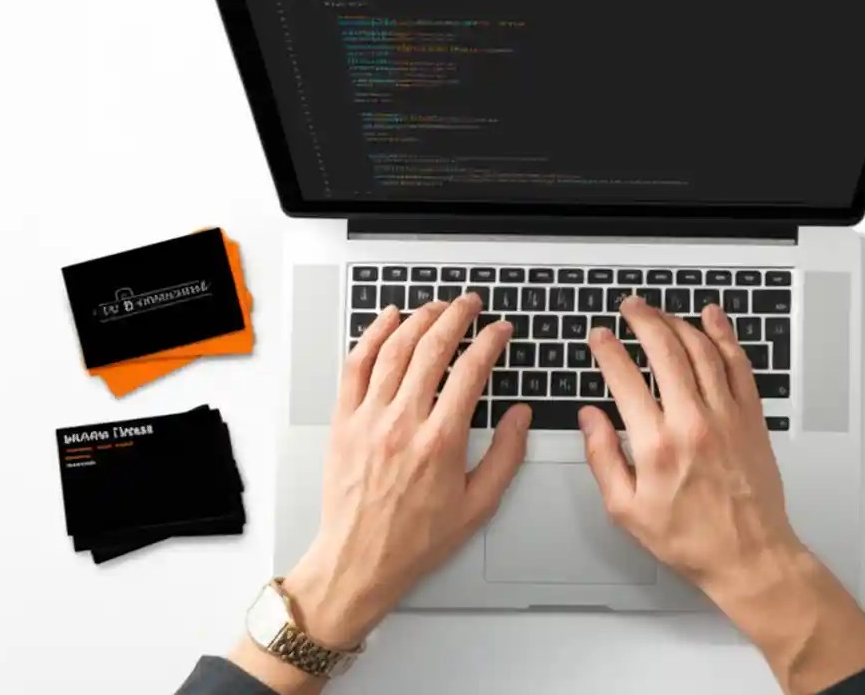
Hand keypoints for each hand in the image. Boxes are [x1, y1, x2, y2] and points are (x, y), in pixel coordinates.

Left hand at [284, 295, 530, 648]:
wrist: (359, 561)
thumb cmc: (415, 540)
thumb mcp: (478, 505)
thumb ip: (506, 456)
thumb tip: (520, 416)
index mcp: (440, 441)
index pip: (471, 371)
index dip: (490, 342)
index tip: (499, 331)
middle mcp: (403, 423)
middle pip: (432, 348)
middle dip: (457, 317)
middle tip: (471, 305)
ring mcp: (369, 418)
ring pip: (394, 349)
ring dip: (419, 319)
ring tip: (437, 307)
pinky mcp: (344, 421)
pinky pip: (356, 366)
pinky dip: (372, 336)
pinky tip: (387, 321)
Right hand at [580, 298, 797, 593]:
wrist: (749, 554)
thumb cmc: (691, 539)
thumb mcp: (626, 509)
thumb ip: (602, 457)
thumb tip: (590, 419)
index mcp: (657, 445)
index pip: (625, 379)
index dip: (608, 350)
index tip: (599, 337)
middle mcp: (693, 423)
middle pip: (666, 351)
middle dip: (643, 321)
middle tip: (630, 308)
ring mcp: (727, 416)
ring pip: (702, 350)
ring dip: (678, 323)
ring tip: (660, 312)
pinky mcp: (751, 418)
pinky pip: (738, 365)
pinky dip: (725, 336)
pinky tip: (712, 319)